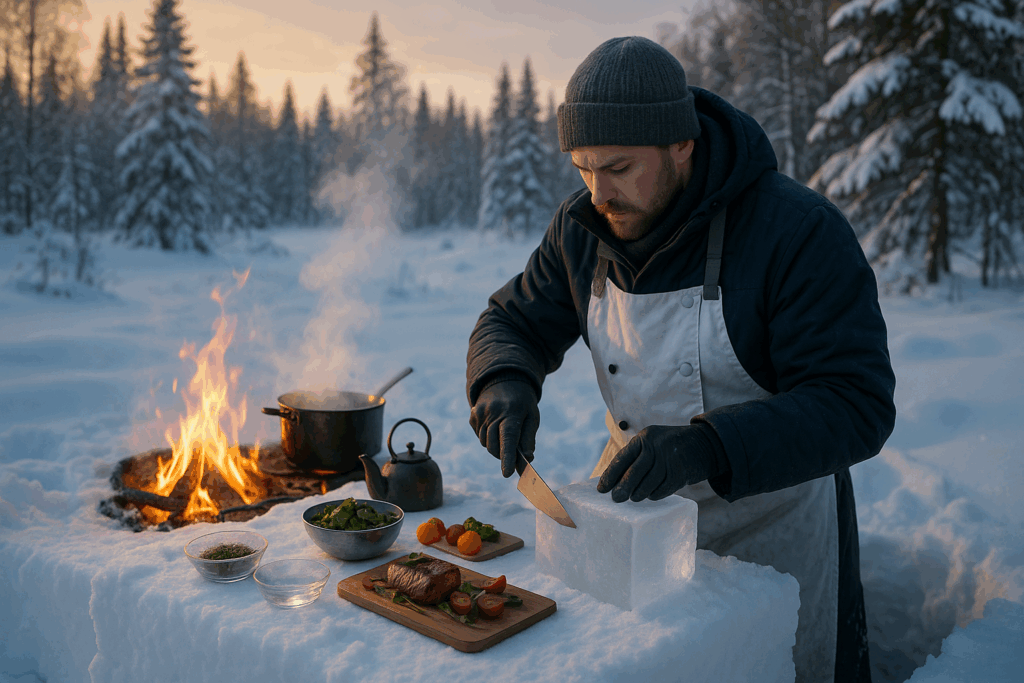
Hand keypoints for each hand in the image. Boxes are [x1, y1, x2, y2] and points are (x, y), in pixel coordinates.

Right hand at [469, 378, 538, 477]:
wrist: (504, 381)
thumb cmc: (522, 404)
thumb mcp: (532, 417)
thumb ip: (529, 438)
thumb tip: (527, 458)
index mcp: (512, 412)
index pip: (509, 438)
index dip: (508, 457)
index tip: (507, 474)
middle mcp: (494, 412)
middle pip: (494, 446)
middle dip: (503, 455)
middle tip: (512, 455)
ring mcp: (481, 413)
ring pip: (485, 443)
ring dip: (495, 446)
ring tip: (504, 433)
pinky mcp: (473, 415)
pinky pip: (479, 436)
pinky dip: (487, 438)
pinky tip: (494, 426)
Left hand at [596, 424, 724, 502]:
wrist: (705, 444)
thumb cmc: (671, 447)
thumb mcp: (653, 442)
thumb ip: (636, 457)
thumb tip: (615, 481)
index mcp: (645, 437)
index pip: (623, 457)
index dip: (610, 474)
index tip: (601, 489)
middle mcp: (657, 446)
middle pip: (635, 471)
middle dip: (623, 487)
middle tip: (616, 499)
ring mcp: (670, 459)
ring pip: (649, 482)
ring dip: (639, 493)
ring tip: (633, 498)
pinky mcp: (681, 472)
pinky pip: (663, 488)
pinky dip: (655, 494)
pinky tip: (650, 496)